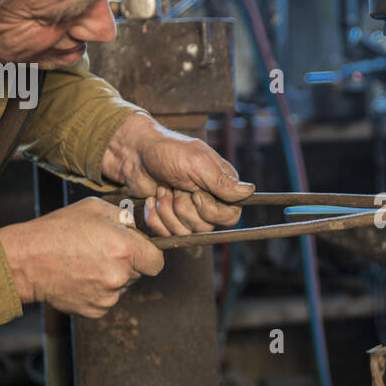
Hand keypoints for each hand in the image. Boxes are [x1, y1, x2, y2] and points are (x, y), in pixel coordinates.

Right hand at [0, 197, 164, 317]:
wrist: (25, 261)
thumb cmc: (57, 230)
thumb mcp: (93, 208)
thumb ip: (123, 217)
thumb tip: (137, 228)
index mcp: (125, 249)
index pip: (157, 261)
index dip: (149, 255)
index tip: (138, 252)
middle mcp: (120, 276)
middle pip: (138, 273)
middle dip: (127, 263)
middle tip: (101, 252)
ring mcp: (107, 296)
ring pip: (122, 287)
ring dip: (111, 278)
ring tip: (85, 264)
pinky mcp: (95, 310)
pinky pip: (106, 300)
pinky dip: (97, 292)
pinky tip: (79, 278)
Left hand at [102, 113, 252, 234]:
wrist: (135, 154)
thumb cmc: (168, 151)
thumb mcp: (197, 162)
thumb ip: (222, 181)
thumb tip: (250, 191)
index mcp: (221, 187)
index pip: (231, 217)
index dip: (212, 212)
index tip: (196, 194)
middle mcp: (208, 202)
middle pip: (205, 227)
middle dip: (184, 208)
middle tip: (175, 186)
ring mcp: (187, 213)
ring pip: (185, 232)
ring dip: (167, 210)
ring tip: (162, 189)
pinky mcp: (168, 220)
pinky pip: (165, 233)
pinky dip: (154, 216)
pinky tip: (152, 198)